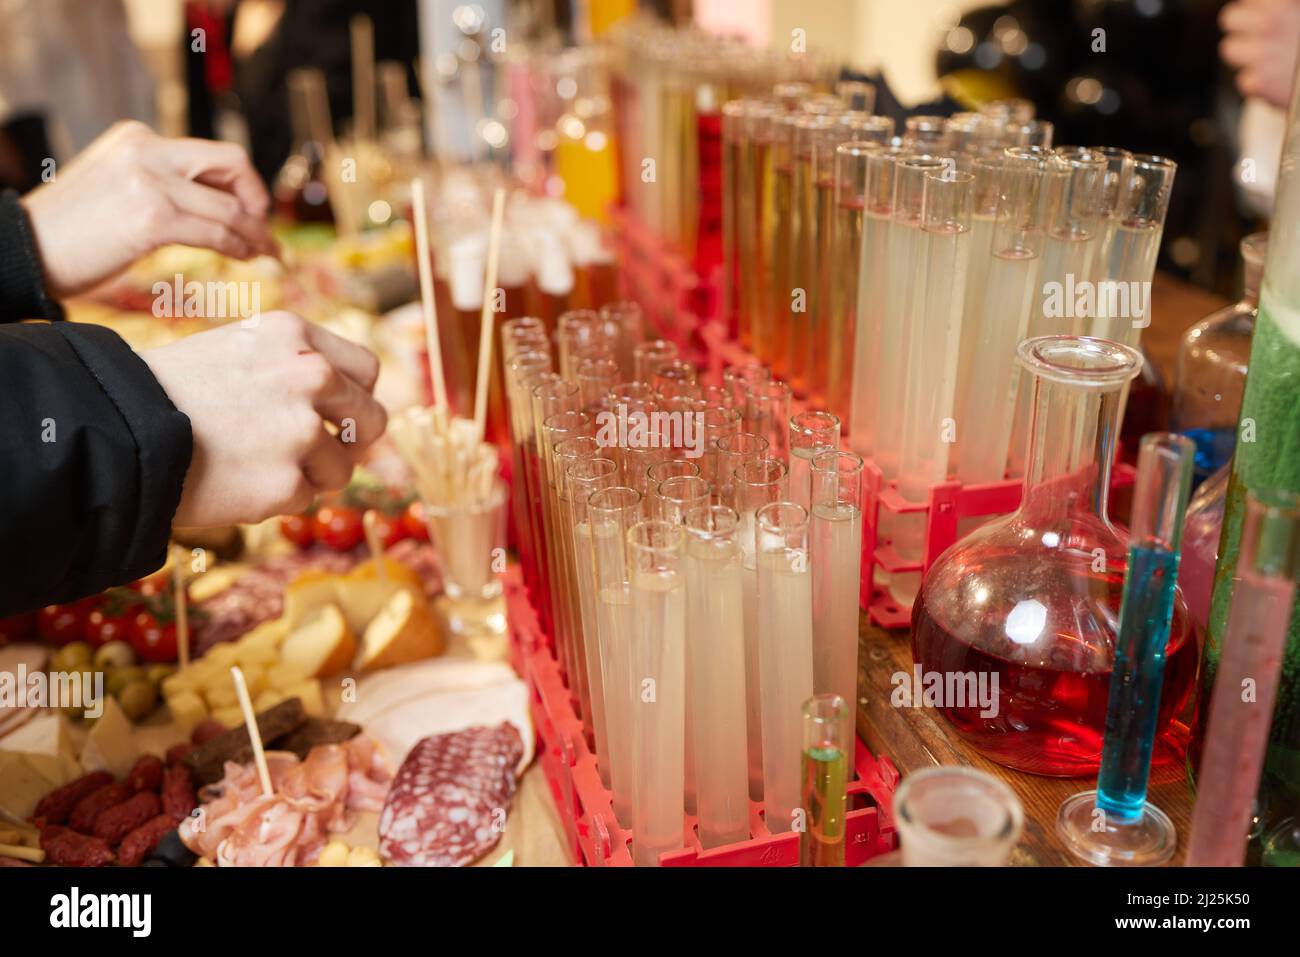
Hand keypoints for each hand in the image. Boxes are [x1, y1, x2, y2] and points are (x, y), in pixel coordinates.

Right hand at [21, 121, 277, 297]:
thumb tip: (215, 206)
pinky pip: (216, 233)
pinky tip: (245, 258)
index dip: (244, 184)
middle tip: (266, 231)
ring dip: (256, 234)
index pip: (213, 154)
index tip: (255, 212)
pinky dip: (239, 247)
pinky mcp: (151, 218)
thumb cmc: (70, 231)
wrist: (24, 248)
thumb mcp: (119, 189)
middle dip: (259, 200)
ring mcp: (150, 183)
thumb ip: (162, 186)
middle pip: (233, 163)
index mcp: (139, 139)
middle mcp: (147, 151)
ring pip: (230, 206)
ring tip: (265, 253)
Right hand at [141, 312, 386, 526]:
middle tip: (316, 452)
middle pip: (372, 420)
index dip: (356, 397)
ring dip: (311, 475)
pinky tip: (238, 482)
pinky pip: (306, 498)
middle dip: (350, 441)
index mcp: (295, 336)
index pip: (367, 371)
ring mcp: (302, 431)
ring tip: (259, 466)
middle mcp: (310, 375)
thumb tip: (353, 395)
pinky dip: (278, 499)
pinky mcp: (288, 482)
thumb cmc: (172, 391)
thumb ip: (296, 363)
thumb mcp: (238, 348)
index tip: (340, 415)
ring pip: (342, 468)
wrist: (118, 433)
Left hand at [1221, 0, 1299, 108]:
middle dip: (1243, 25)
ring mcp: (1262, 54)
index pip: (1249, 0)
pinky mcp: (1258, 82)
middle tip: (1261, 33)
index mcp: (1281, 5)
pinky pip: (1244, 79)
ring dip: (1246, 53)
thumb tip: (1276, 7)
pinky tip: (1278, 77)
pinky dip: (1258, 81)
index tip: (1266, 13)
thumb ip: (1287, 8)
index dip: (1257, 7)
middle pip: (1231, 18)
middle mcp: (1270, 25)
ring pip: (1230, 49)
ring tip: (1269, 55)